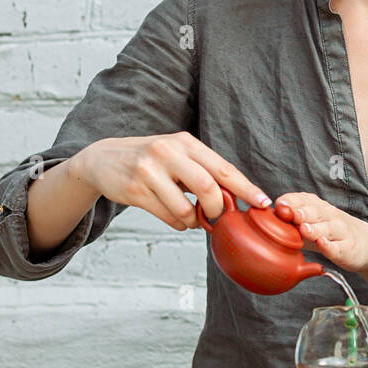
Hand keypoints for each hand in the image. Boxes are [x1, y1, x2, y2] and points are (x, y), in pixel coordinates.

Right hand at [74, 131, 271, 230]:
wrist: (103, 159)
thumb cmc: (151, 160)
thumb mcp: (177, 154)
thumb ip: (203, 171)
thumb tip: (236, 198)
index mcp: (186, 142)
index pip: (224, 168)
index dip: (246, 188)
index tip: (264, 203)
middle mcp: (169, 152)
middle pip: (208, 189)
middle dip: (217, 210)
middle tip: (217, 218)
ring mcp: (150, 170)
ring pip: (186, 209)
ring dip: (194, 221)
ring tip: (192, 218)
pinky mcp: (135, 189)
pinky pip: (168, 217)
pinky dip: (178, 224)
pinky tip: (176, 218)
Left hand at [273, 191, 367, 273]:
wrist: (365, 244)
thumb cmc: (328, 234)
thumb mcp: (308, 225)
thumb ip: (287, 223)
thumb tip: (258, 221)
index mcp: (317, 207)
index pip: (303, 200)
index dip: (291, 202)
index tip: (279, 204)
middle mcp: (329, 216)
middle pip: (315, 211)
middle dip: (302, 212)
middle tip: (291, 214)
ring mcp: (340, 232)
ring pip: (327, 228)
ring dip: (315, 228)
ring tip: (304, 229)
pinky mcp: (348, 248)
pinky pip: (339, 246)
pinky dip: (331, 246)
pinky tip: (323, 245)